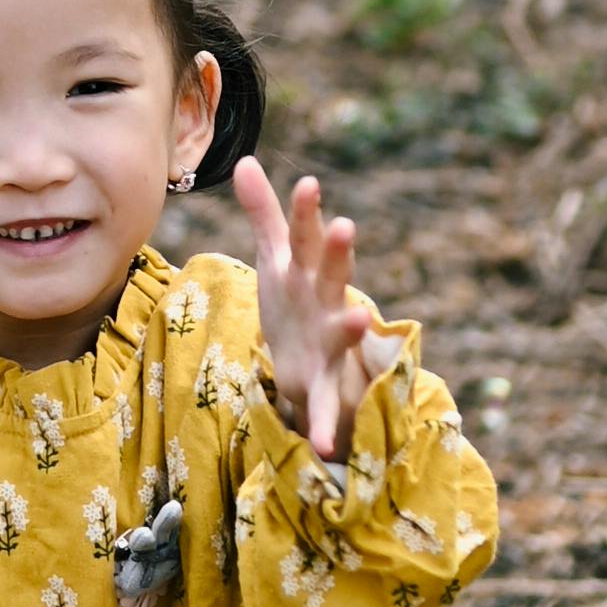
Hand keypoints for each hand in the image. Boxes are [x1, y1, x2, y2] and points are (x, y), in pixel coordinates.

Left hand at [231, 156, 385, 458]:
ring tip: (362, 316)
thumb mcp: (277, 259)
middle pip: (334, 273)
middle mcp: (326, 301)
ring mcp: (330, 340)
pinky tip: (326, 446)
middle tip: (346, 226)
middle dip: (339, 252)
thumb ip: (264, 214)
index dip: (306, 211)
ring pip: (343, 330)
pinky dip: (324, 423)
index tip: (306, 182)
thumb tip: (244, 161)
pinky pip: (322, 403)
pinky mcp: (320, 381)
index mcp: (310, 271)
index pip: (307, 235)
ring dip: (352, 324)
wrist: (308, 361)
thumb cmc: (294, 301)